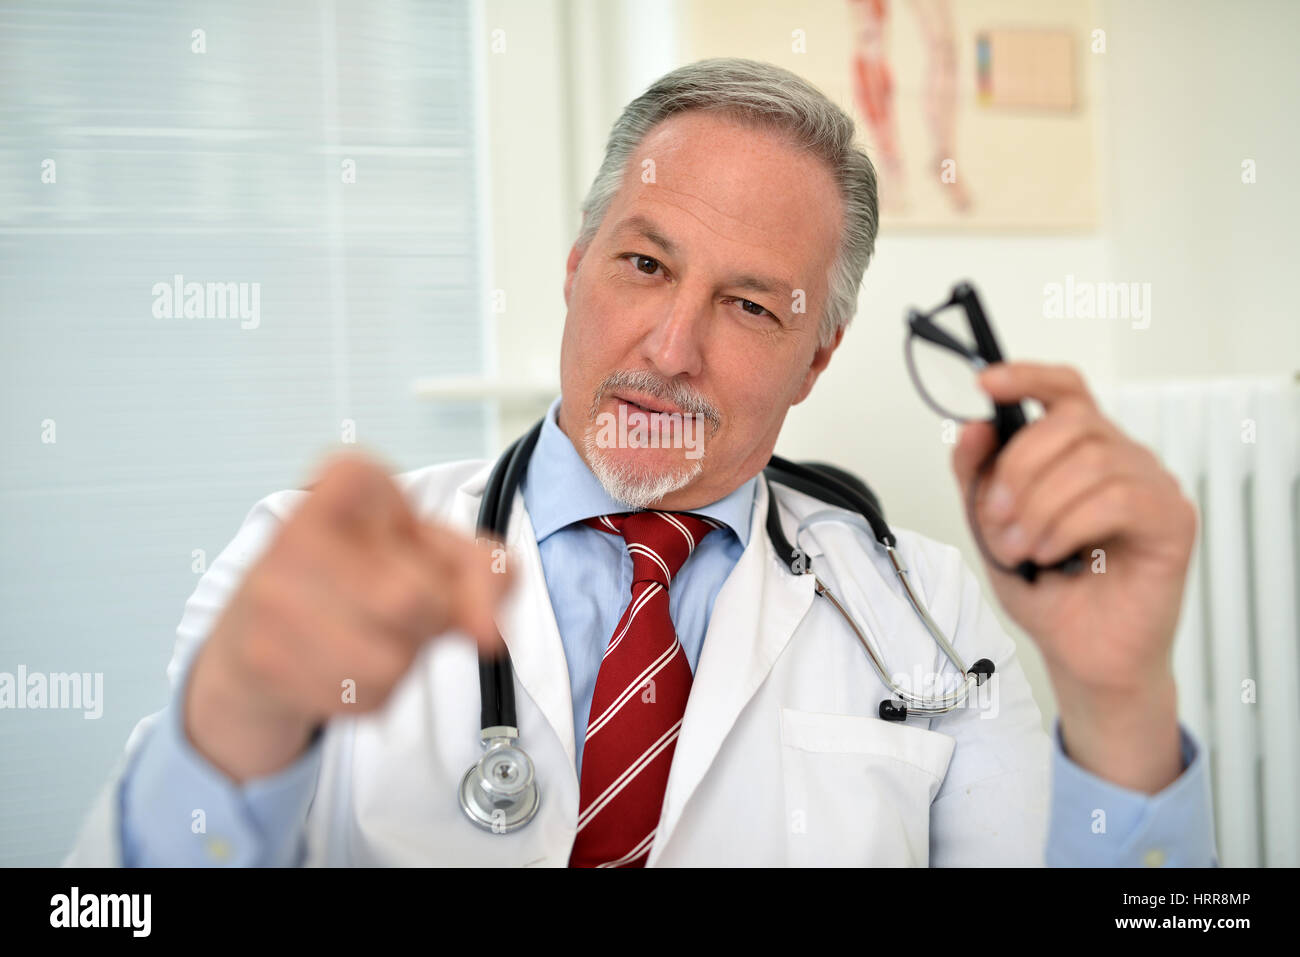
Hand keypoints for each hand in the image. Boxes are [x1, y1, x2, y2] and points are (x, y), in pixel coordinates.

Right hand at [184, 452, 512, 782]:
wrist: (259, 635)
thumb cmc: (360, 577)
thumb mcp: (432, 552)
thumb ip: (483, 573)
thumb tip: (489, 633)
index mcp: (342, 487)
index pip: (378, 482)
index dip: (420, 531)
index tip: (403, 534)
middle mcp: (295, 535)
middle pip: (414, 598)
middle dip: (428, 616)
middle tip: (403, 606)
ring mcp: (273, 599)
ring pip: (392, 659)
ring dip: (402, 661)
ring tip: (372, 635)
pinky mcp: (263, 660)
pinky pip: (363, 696)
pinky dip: (373, 692)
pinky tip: (343, 664)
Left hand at [952, 362, 1196, 791]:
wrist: (1082, 654)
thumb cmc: (1047, 588)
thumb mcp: (991, 526)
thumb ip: (977, 476)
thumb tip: (971, 426)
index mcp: (1080, 450)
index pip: (1064, 389)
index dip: (1028, 375)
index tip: (986, 383)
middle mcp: (1121, 457)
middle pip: (1069, 421)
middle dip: (1018, 468)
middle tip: (996, 517)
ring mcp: (1152, 485)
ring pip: (1089, 461)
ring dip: (1039, 507)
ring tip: (1023, 548)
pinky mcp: (1172, 520)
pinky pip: (1117, 498)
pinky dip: (1069, 526)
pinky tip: (1053, 554)